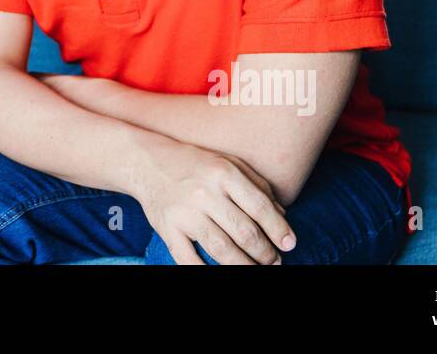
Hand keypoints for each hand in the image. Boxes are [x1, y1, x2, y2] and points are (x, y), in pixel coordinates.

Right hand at [133, 136, 294, 264]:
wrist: (146, 162)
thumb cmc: (195, 164)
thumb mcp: (228, 163)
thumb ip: (257, 185)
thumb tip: (282, 215)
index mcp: (223, 173)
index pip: (259, 207)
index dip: (279, 230)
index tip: (290, 244)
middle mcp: (204, 193)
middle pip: (244, 232)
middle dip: (265, 253)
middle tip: (273, 260)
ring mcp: (184, 213)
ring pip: (222, 250)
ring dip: (245, 266)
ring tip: (256, 269)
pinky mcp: (167, 229)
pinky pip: (189, 260)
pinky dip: (206, 272)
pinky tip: (223, 274)